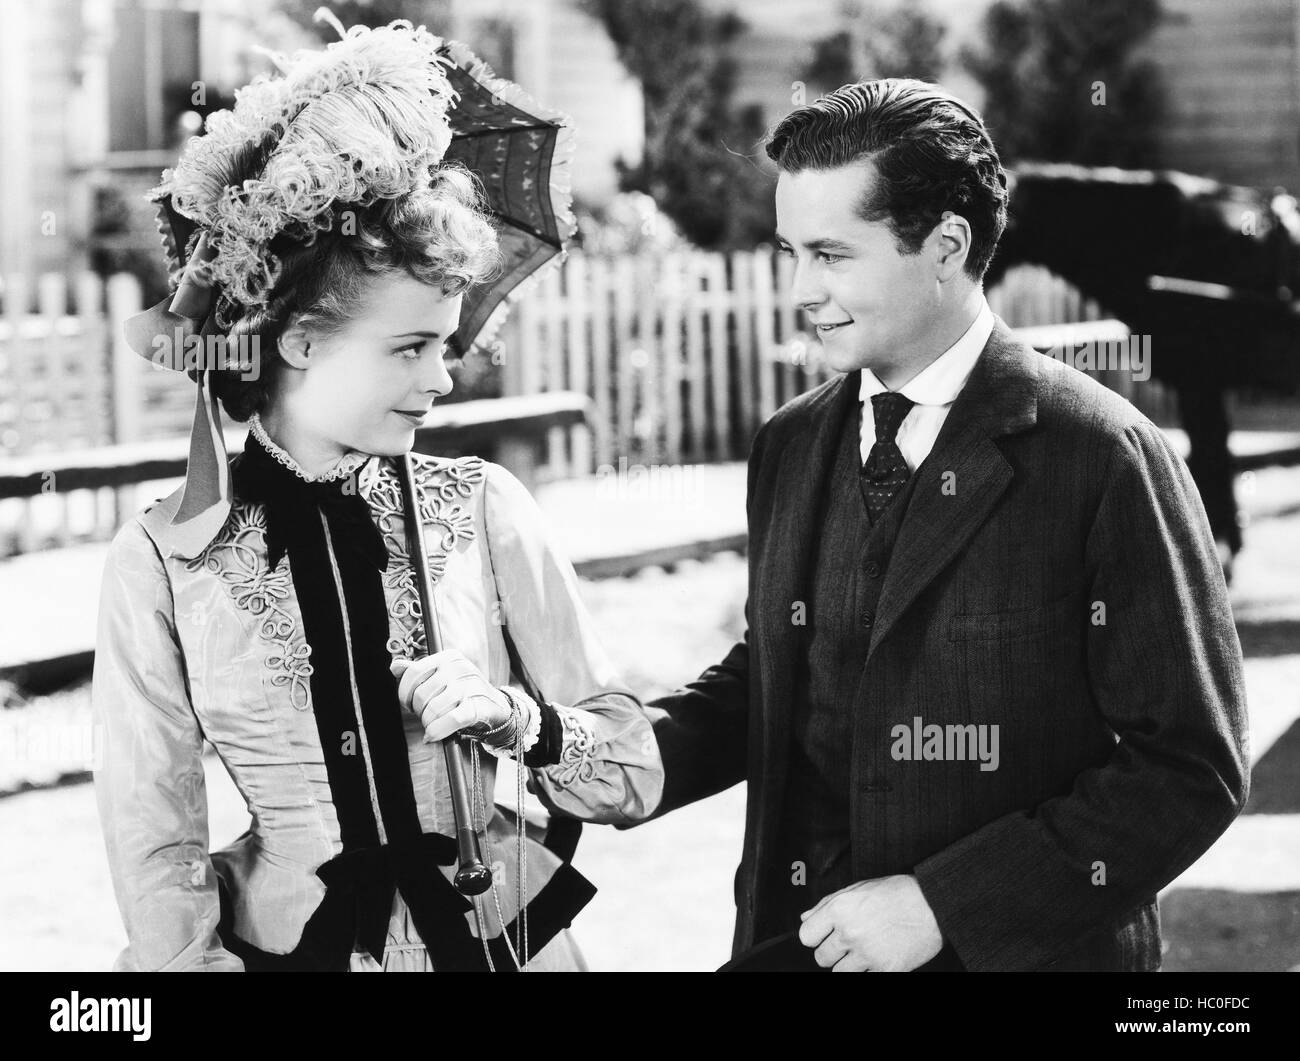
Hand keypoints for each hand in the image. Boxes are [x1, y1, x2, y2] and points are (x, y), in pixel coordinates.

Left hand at [389, 649, 510, 742]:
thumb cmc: (463, 692)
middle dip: (419, 712)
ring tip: (433, 725)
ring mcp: (470, 686)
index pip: (413, 672)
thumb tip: (393, 666)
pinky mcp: (478, 706)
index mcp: (449, 657)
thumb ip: (418, 671)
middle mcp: (460, 668)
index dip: (404, 693)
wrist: (496, 707)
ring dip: (428, 724)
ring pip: (433, 710)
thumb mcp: (442, 676)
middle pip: (421, 695)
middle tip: (426, 716)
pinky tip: (432, 736)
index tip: (409, 704)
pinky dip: (437, 731)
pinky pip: (450, 720)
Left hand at [797, 875, 943, 971]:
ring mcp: (867, 953)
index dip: (816, 936)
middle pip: (821, 958)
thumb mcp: (857, 888)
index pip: (806, 936)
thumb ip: (827, 904)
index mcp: (839, 909)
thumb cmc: (897, 893)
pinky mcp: (886, 970)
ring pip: (840, 973)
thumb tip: (806, 918)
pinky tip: (881, 956)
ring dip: (850, 964)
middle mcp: (849, 932)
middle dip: (833, 952)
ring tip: (867, 949)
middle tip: (850, 942)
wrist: (934, 905)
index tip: (826, 935)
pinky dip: (871, 971)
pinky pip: (865, 979)